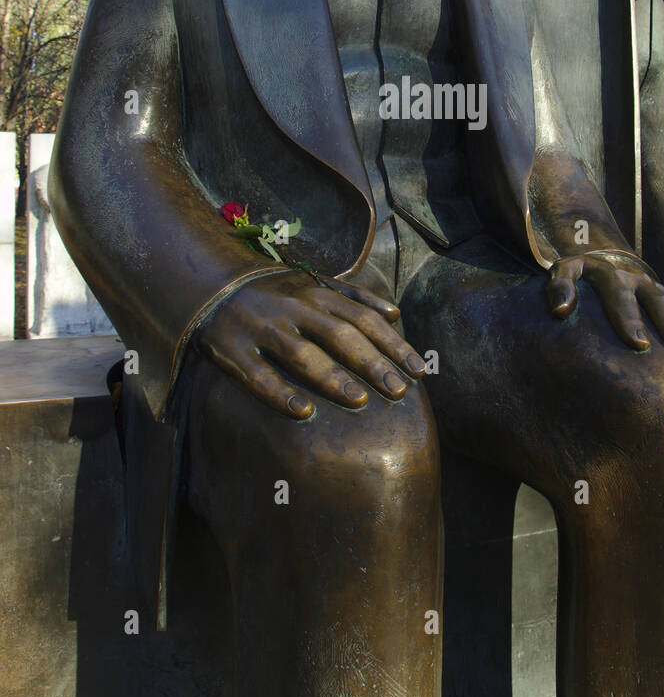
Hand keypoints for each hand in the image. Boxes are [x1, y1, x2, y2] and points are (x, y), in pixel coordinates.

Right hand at [194, 270, 426, 417]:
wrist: (211, 286)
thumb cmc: (275, 292)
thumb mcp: (314, 285)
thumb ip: (355, 297)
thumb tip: (395, 313)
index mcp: (317, 295)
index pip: (365, 320)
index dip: (393, 345)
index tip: (419, 371)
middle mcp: (294, 309)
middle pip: (341, 336)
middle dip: (372, 363)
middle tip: (398, 391)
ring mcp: (264, 328)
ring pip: (303, 354)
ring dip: (333, 376)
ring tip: (360, 399)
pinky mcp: (234, 350)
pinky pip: (258, 375)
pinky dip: (280, 392)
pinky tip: (302, 411)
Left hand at [546, 253, 663, 356]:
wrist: (600, 261)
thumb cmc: (578, 279)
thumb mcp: (564, 272)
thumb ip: (558, 287)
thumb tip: (559, 310)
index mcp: (613, 277)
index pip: (622, 297)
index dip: (630, 319)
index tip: (638, 344)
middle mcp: (642, 283)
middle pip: (660, 304)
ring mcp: (661, 292)